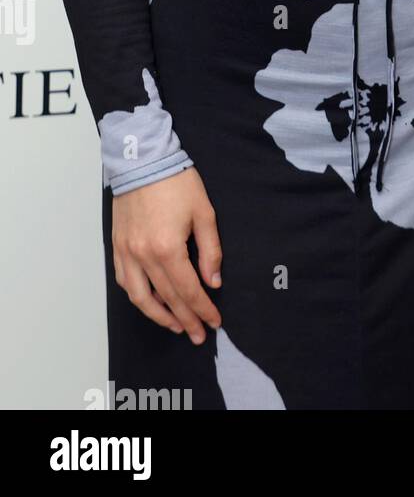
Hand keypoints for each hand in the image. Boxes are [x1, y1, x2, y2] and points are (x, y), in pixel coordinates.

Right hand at [111, 167, 222, 343]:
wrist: (143, 161)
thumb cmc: (177, 182)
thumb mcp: (204, 213)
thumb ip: (210, 250)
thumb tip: (213, 282)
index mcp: (168, 249)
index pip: (189, 289)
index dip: (203, 309)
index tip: (214, 322)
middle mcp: (143, 257)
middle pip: (167, 298)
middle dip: (185, 319)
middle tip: (197, 335)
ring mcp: (126, 253)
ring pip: (141, 297)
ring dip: (159, 316)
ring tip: (176, 326)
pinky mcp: (117, 247)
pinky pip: (125, 282)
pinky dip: (138, 297)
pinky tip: (150, 303)